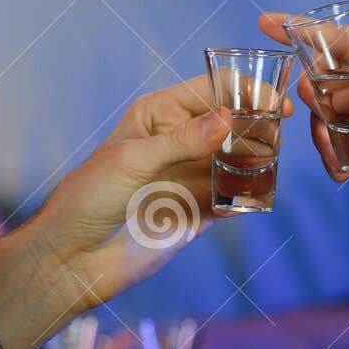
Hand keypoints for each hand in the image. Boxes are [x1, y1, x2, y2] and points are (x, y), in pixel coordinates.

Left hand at [0, 75, 291, 348]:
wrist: (73, 258)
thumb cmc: (89, 198)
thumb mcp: (132, 161)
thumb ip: (183, 141)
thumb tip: (228, 118)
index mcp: (161, 114)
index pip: (214, 90)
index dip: (247, 92)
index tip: (275, 106)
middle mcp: (182, 139)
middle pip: (235, 122)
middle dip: (259, 128)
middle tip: (275, 142)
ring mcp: (193, 174)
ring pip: (241, 158)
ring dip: (260, 160)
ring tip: (268, 169)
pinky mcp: (202, 209)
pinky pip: (237, 196)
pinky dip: (252, 194)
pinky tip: (257, 196)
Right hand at [259, 14, 348, 226]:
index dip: (311, 33)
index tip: (269, 23)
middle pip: (335, 71)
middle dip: (321, 99)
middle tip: (327, 126)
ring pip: (332, 104)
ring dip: (326, 131)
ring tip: (338, 159)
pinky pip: (342, 132)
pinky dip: (334, 151)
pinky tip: (343, 172)